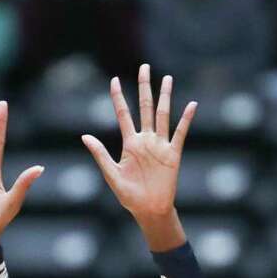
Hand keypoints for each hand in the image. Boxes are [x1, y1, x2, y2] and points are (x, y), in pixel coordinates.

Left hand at [81, 65, 195, 250]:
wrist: (148, 210)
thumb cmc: (129, 195)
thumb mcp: (111, 174)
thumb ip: (100, 154)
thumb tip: (85, 136)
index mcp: (129, 144)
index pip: (123, 114)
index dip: (118, 97)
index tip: (114, 79)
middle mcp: (145, 140)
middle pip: (144, 108)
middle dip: (144, 87)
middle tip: (144, 67)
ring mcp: (160, 145)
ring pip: (162, 115)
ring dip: (164, 97)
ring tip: (166, 78)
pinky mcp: (173, 154)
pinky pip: (180, 133)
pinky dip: (186, 119)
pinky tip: (191, 105)